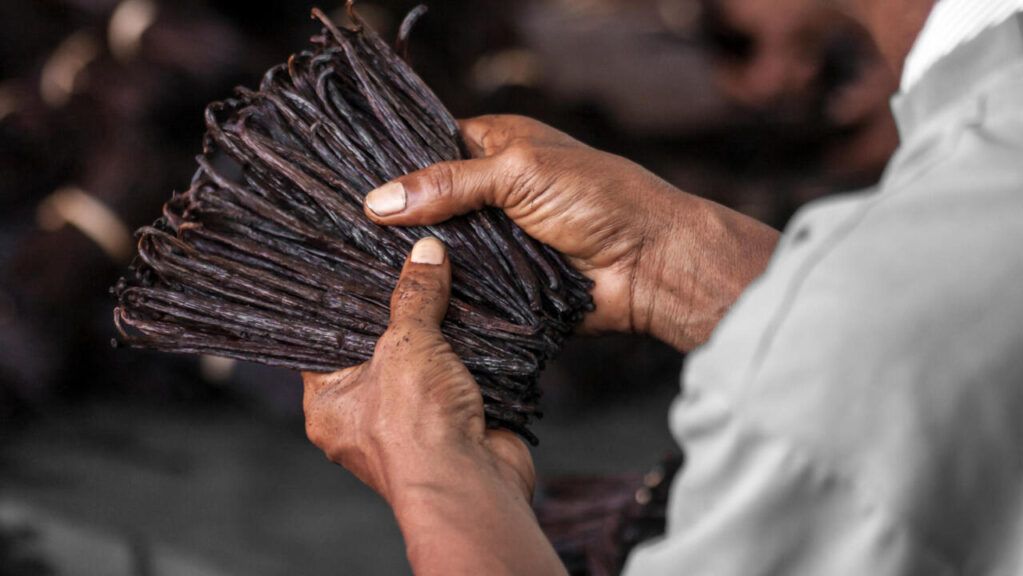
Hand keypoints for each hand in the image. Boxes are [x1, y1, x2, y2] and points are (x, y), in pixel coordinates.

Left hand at [303, 237, 565, 574]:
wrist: (472, 486)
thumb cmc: (415, 428)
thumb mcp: (407, 345)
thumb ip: (414, 296)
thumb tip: (426, 252)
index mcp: (328, 403)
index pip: (325, 341)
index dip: (345, 303)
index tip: (361, 265)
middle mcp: (363, 416)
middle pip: (380, 348)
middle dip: (401, 313)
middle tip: (409, 265)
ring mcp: (410, 421)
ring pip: (422, 362)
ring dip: (440, 334)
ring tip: (447, 282)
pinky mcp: (452, 423)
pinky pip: (457, 377)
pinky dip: (469, 355)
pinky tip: (478, 320)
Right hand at [364, 115, 778, 351]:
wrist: (650, 265)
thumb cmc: (600, 198)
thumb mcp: (519, 174)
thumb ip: (449, 184)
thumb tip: (380, 200)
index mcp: (496, 147)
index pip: (429, 148)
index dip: (395, 165)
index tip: (348, 184)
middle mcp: (491, 191)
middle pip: (429, 203)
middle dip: (399, 219)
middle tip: (344, 232)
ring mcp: (496, 239)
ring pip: (440, 248)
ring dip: (417, 258)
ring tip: (358, 267)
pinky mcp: (503, 282)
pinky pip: (460, 285)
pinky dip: (440, 290)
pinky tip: (401, 295)